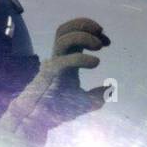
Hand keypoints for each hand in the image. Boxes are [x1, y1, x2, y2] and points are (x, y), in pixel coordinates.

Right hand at [0, 17, 109, 146]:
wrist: (36, 121)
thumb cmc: (55, 109)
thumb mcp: (82, 103)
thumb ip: (96, 95)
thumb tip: (110, 88)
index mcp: (66, 60)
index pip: (74, 35)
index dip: (91, 32)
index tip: (107, 41)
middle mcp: (58, 58)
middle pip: (65, 29)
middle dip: (84, 24)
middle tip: (102, 33)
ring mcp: (53, 65)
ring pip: (63, 38)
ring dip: (83, 36)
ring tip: (100, 45)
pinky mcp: (50, 75)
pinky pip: (65, 60)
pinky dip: (82, 58)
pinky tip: (96, 63)